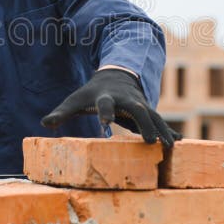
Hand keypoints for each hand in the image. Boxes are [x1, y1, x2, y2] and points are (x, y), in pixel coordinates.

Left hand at [41, 68, 181, 146]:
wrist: (117, 76)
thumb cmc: (92, 92)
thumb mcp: (76, 100)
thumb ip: (61, 112)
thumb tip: (44, 123)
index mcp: (106, 97)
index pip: (104, 104)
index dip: (104, 112)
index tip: (105, 124)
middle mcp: (127, 100)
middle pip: (138, 110)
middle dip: (145, 124)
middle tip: (151, 141)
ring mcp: (140, 104)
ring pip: (154, 117)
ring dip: (163, 131)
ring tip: (170, 147)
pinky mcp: (148, 111)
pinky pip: (161, 122)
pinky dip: (170, 131)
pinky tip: (180, 143)